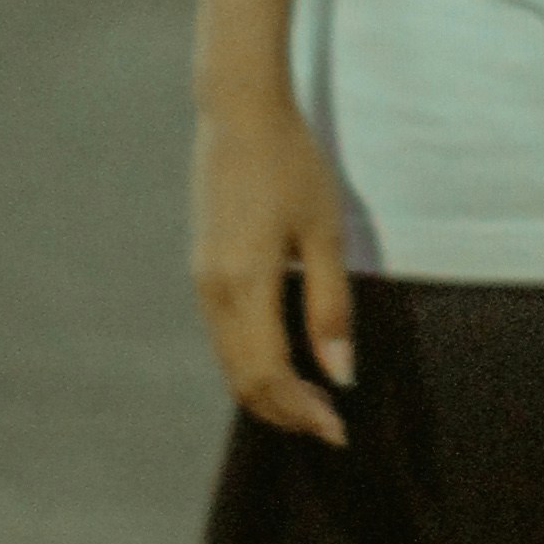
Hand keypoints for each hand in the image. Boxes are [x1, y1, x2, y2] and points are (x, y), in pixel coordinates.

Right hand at [190, 85, 356, 442]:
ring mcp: (202, 281)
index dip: (302, 411)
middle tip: (330, 426)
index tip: (339, 430)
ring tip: (313, 402)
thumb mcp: (325, 232)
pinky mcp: (202, 269)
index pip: (269, 375)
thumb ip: (330, 306)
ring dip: (268, 392)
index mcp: (246, 283)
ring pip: (229, 363)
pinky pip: (223, 337)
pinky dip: (252, 363)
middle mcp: (214, 290)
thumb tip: (341, 373)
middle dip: (285, 412)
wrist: (238, 113)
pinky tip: (287, 360)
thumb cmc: (292, 164)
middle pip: (243, 380)